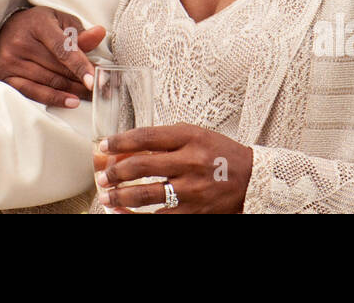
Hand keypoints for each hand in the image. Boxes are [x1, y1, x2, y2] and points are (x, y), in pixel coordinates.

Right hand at [0, 6, 104, 107]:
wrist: (8, 29)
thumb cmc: (40, 25)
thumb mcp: (61, 21)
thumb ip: (80, 33)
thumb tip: (100, 34)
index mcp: (38, 24)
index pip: (62, 48)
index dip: (79, 65)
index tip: (94, 80)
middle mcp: (21, 42)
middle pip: (57, 68)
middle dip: (82, 81)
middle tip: (103, 89)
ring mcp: (10, 60)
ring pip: (49, 82)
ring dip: (74, 91)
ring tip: (91, 96)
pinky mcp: (5, 76)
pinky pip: (32, 93)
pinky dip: (54, 99)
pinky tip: (72, 102)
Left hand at [96, 123, 252, 213]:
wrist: (252, 179)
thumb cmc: (220, 154)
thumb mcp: (195, 135)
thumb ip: (165, 140)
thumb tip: (128, 148)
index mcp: (189, 137)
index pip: (145, 137)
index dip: (119, 141)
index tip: (103, 146)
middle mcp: (189, 162)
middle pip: (140, 166)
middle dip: (114, 172)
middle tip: (101, 176)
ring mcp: (191, 190)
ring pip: (144, 195)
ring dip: (119, 196)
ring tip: (105, 196)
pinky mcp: (193, 212)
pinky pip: (157, 218)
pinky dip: (134, 217)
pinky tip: (121, 214)